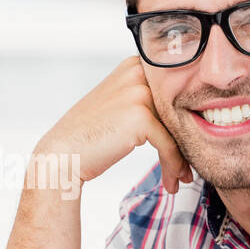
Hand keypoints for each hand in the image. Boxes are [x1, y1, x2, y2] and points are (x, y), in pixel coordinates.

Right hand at [34, 55, 193, 194]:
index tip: (186, 146)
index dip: (183, 121)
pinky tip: (172, 182)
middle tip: (187, 168)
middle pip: (179, 110)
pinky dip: (173, 166)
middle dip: (186, 141)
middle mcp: (139, 73)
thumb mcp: (119, 103)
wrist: (62, 154)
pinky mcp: (141, 116)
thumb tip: (185, 114)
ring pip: (177, 129)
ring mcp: (140, 93)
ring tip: (181, 178)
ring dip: (181, 159)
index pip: (173, 93)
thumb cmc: (89, 135)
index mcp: (135, 65)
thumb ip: (146, 98)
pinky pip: (169, 145)